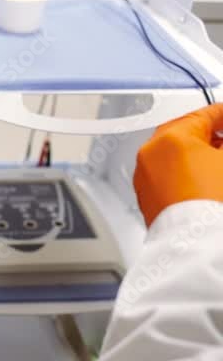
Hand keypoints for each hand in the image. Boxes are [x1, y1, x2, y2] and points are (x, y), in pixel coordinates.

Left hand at [135, 104, 222, 225]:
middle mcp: (150, 155)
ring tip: (219, 162)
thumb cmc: (213, 204)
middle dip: (212, 135)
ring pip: (176, 155)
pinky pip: (168, 175)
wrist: (197, 246)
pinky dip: (186, 172)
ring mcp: (145, 177)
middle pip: (186, 133)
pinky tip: (207, 181)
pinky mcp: (147, 197)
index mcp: (169, 138)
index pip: (205, 114)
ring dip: (199, 154)